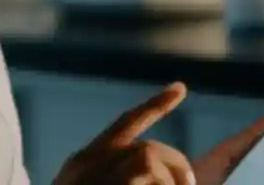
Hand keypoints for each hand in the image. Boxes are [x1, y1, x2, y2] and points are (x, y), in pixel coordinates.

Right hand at [53, 82, 195, 184]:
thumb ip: (113, 178)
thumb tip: (157, 179)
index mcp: (83, 164)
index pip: (125, 125)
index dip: (155, 106)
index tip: (179, 88)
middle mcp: (90, 164)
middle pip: (149, 149)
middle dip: (177, 166)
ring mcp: (99, 175)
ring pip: (151, 162)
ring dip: (169, 182)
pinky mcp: (117, 182)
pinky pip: (150, 182)